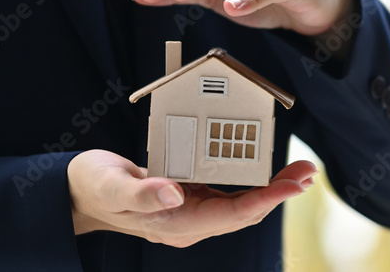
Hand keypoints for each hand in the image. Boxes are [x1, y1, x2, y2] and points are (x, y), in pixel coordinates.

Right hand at [67, 149, 317, 246]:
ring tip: (300, 169)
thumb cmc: (94, 186)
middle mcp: (191, 222)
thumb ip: (142, 192)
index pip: (231, 216)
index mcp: (176, 224)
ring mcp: (194, 211)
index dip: (265, 201)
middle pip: (246, 212)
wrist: (81, 191)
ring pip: (243, 203)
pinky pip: (230, 191)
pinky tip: (268, 166)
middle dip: (280, 193)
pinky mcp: (193, 197)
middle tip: (308, 171)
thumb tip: (175, 194)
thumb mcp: (111, 186)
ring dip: (273, 187)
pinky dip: (253, 178)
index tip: (292, 186)